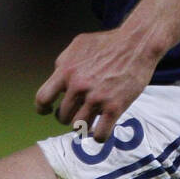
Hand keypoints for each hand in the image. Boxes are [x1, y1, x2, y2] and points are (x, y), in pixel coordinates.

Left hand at [35, 29, 156, 141]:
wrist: (137, 43)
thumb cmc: (108, 42)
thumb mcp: (78, 45)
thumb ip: (63, 62)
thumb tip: (56, 76)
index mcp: (66, 71)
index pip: (42, 98)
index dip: (42, 108)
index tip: (48, 111)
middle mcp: (78, 86)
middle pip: (62, 116)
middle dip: (67, 116)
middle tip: (76, 112)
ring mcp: (96, 98)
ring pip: (79, 127)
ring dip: (83, 126)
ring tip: (89, 120)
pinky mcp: (114, 107)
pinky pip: (100, 134)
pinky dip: (99, 136)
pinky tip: (101, 129)